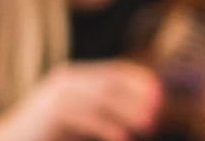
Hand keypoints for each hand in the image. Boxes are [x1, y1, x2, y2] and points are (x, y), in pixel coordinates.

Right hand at [0, 60, 161, 140]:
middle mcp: (65, 80)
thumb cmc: (45, 132)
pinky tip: (122, 137)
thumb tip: (141, 111)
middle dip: (137, 97)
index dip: (138, 80)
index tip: (158, 93)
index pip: (112, 71)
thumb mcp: (76, 116)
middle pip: (110, 83)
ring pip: (101, 99)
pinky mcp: (51, 114)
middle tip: (157, 111)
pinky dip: (107, 127)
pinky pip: (86, 118)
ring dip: (128, 112)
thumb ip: (100, 109)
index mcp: (72, 76)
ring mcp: (56, 96)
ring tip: (147, 125)